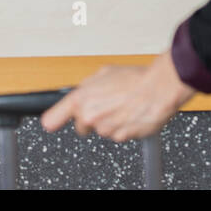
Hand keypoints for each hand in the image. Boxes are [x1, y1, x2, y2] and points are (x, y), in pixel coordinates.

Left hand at [40, 49, 198, 141]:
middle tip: (107, 105)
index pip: (53, 118)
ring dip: (110, 121)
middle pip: (81, 126)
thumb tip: (84, 91)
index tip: (52, 121)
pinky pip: (117, 134)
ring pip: (101, 130)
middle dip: (91, 118)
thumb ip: (89, 86)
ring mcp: (105, 129)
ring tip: (123, 105)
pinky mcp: (120, 138)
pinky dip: (123, 127)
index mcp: (82, 99)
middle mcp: (90, 117)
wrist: (158, 89)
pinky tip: (130, 113)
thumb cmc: (135, 78)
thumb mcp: (104, 72)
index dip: (54, 120)